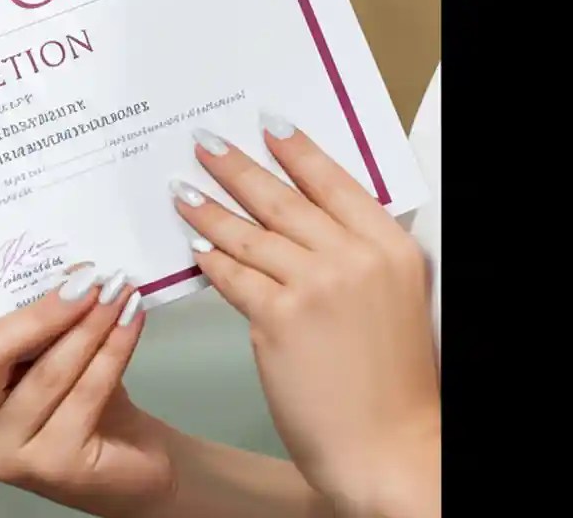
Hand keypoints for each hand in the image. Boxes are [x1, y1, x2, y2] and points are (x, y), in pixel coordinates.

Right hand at [0, 263, 174, 517]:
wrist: (129, 466)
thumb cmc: (82, 407)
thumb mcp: (52, 357)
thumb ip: (47, 325)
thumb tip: (70, 275)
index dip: (21, 309)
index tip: (71, 276)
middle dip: (49, 313)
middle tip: (95, 282)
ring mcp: (3, 456)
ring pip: (47, 372)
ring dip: (89, 326)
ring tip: (119, 295)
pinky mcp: (50, 467)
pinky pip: (84, 394)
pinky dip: (112, 352)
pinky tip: (130, 324)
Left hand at [172, 115, 439, 517]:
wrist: (389, 447)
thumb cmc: (391, 384)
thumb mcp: (392, 300)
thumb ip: (353, 259)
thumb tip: (303, 229)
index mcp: (391, 247)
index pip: (335, 182)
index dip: (297, 150)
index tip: (267, 126)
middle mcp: (355, 258)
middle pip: (283, 198)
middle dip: (237, 167)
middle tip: (205, 143)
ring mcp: (316, 285)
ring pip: (250, 233)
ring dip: (210, 207)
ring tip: (181, 189)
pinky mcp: (279, 318)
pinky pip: (233, 276)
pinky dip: (210, 259)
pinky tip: (192, 245)